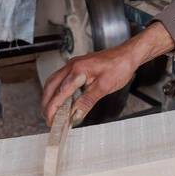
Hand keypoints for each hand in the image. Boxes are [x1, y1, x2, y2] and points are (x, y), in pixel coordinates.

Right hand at [41, 22, 174, 125]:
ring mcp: (73, 65)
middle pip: (51, 86)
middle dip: (46, 104)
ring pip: (53, 82)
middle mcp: (72, 66)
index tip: (50, 121)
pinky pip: (61, 79)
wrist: (128, 55)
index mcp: (77, 70)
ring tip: (51, 112)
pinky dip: (57, 91)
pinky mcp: (77, 67)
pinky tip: (60, 99)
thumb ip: (87, 101)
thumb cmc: (119, 66)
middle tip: (48, 119)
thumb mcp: (104, 87)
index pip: (60, 93)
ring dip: (49, 97)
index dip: (53, 109)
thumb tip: (75, 115)